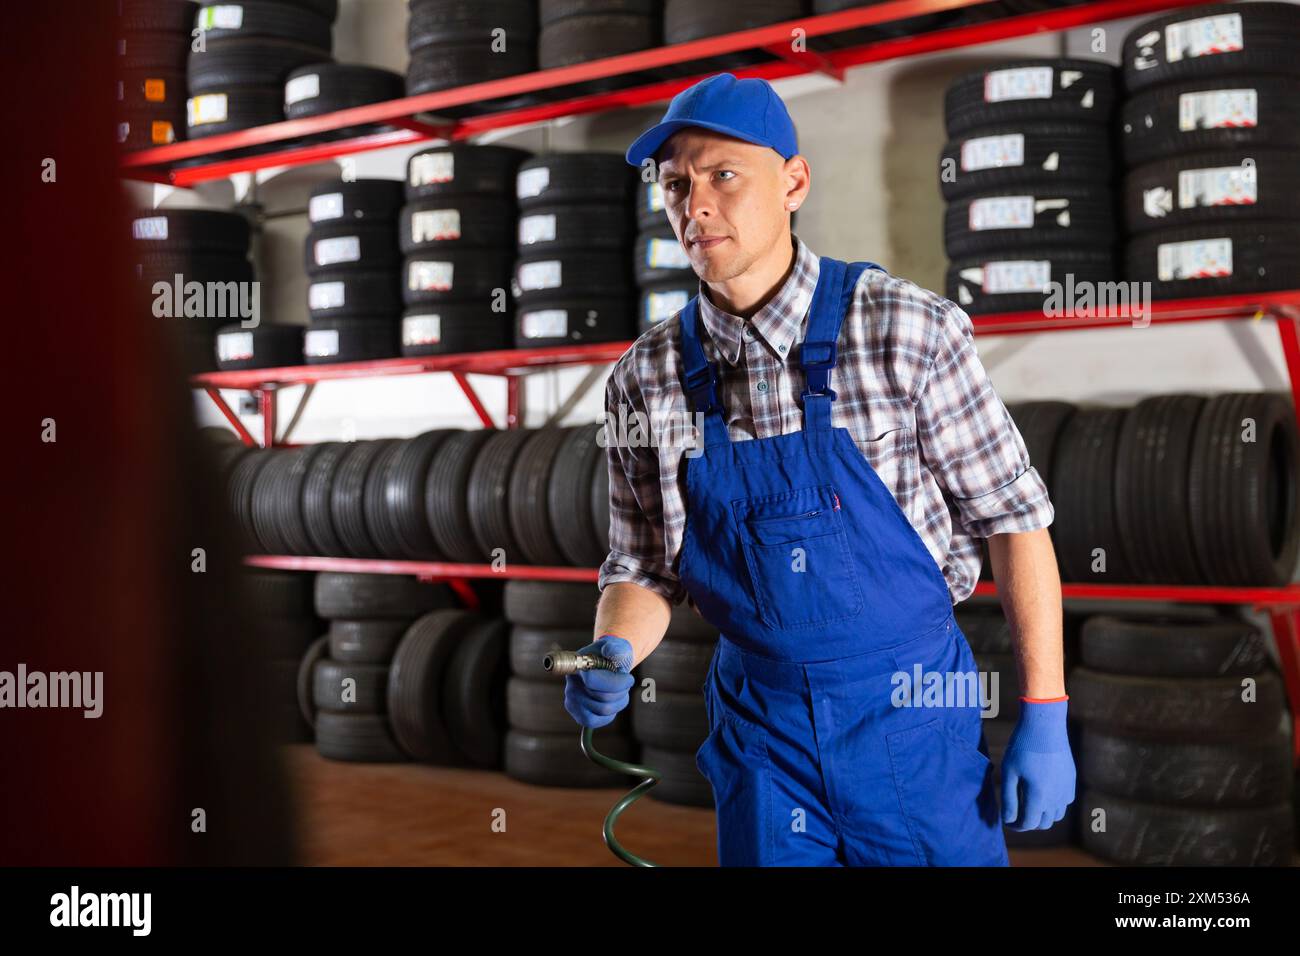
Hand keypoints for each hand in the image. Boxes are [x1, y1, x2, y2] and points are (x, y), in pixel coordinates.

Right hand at [563, 635, 634, 728]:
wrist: (608, 664)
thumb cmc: (613, 656)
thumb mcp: (618, 647)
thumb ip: (615, 648)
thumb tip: (609, 650)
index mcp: (578, 665)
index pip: (592, 681)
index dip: (615, 683)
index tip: (629, 678)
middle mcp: (570, 684)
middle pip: (603, 698)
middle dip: (622, 690)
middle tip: (626, 681)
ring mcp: (572, 701)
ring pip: (604, 710)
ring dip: (619, 701)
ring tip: (620, 690)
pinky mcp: (578, 715)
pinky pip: (598, 721)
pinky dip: (611, 714)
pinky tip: (612, 701)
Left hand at [999, 698, 1075, 830]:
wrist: (1045, 726)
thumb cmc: (1022, 747)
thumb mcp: (1009, 772)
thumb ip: (1009, 799)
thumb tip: (1009, 820)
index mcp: (1039, 797)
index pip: (1028, 824)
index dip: (1016, 825)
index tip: (1007, 820)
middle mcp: (1056, 798)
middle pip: (1043, 823)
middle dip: (1029, 822)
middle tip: (1016, 813)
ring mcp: (1067, 789)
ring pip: (1056, 815)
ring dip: (1043, 815)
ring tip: (1028, 803)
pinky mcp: (1071, 780)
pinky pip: (1065, 802)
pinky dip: (1054, 804)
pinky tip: (1043, 792)